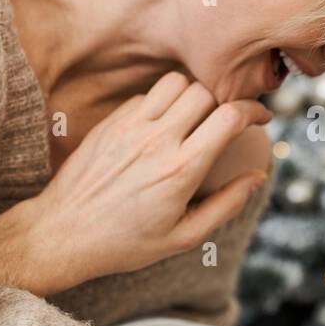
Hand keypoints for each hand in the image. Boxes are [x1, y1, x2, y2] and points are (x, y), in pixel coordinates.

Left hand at [9, 72, 270, 292]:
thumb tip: (257, 176)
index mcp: (181, 170)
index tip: (261, 118)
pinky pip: (145, 96)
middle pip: (206, 91)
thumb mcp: (184, 237)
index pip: (229, 117)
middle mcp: (156, 141)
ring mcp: (130, 127)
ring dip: (193, 94)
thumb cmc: (125, 243)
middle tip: (229, 119)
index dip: (254, 111)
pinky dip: (161, 104)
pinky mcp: (110, 123)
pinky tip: (162, 126)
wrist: (63, 233)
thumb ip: (226, 205)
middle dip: (225, 101)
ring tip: (197, 116)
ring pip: (176, 82)